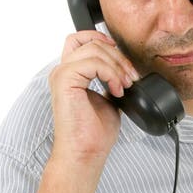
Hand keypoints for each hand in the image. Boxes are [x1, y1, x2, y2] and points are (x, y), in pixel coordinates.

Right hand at [48, 30, 139, 164]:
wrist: (86, 152)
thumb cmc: (93, 134)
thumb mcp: (108, 100)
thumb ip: (110, 81)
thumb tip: (125, 71)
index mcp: (70, 75)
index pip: (80, 39)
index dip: (102, 40)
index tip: (121, 59)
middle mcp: (62, 72)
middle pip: (92, 41)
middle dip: (118, 56)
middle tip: (130, 78)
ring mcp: (62, 75)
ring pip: (94, 48)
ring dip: (117, 65)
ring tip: (124, 85)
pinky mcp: (64, 80)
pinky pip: (93, 62)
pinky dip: (111, 73)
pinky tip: (115, 90)